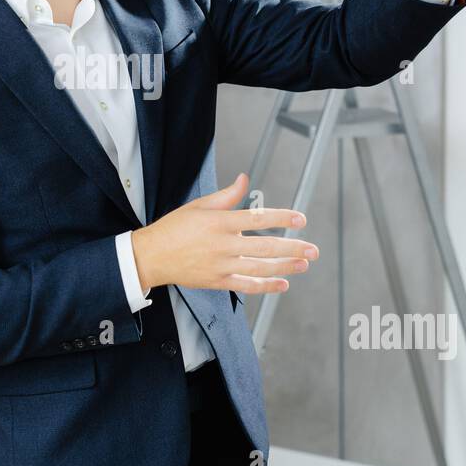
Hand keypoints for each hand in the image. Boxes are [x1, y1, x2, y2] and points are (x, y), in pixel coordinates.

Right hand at [130, 173, 317, 297]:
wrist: (151, 256)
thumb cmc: (174, 228)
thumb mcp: (199, 205)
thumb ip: (226, 195)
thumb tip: (245, 179)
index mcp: (219, 222)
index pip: (257, 218)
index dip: (282, 218)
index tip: (300, 219)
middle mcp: (223, 245)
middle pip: (265, 246)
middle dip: (292, 248)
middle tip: (313, 250)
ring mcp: (221, 265)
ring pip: (260, 267)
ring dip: (285, 267)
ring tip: (303, 264)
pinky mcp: (218, 281)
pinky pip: (247, 285)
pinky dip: (266, 286)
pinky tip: (282, 283)